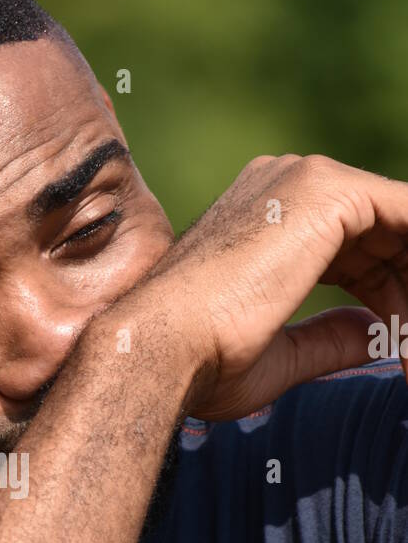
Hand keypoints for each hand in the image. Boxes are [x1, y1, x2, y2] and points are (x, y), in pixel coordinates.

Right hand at [132, 154, 407, 419]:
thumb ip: (330, 336)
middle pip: (379, 231)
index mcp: (263, 215)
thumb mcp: (280, 354)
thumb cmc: (201, 360)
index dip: (383, 292)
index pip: (351, 245)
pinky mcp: (327, 192)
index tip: (399, 335)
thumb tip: (374, 334)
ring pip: (398, 222)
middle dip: (403, 285)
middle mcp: (282, 186)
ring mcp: (304, 181)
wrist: (160, 347)